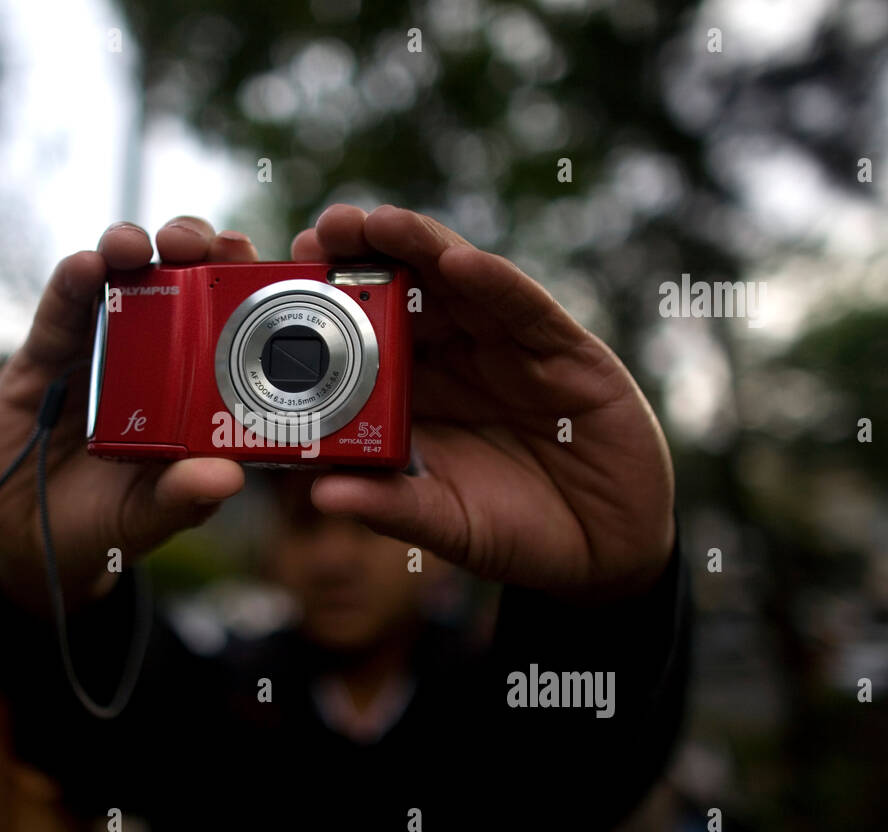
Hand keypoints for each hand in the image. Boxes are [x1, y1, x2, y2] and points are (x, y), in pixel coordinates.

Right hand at [0, 218, 253, 611]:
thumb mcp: (149, 517)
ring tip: (135, 246)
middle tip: (203, 244)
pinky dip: (74, 278)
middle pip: (182, 277)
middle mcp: (154, 353)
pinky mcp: (48, 350)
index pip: (232, 319)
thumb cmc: (108, 524)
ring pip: (122, 274)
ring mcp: (100, 344)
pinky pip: (61, 303)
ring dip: (132, 246)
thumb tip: (228, 477)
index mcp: (196, 386)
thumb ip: (184, 498)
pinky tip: (86, 266)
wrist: (32, 539)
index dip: (248, 283)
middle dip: (195, 246)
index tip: (263, 265)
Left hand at [292, 204, 675, 599]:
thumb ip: (392, 508)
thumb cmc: (515, 533)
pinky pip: (525, 310)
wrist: (602, 552)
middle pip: (406, 291)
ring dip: (420, 249)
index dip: (328, 301)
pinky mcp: (563, 352)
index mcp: (414, 394)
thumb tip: (323, 494)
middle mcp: (455, 359)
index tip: (284, 274)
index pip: (364, 334)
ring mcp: (508, 349)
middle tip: (324, 229)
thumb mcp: (447, 525)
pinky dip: (495, 285)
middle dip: (365, 255)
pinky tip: (460, 264)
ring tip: (379, 223)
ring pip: (460, 284)